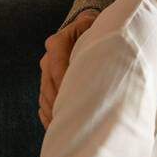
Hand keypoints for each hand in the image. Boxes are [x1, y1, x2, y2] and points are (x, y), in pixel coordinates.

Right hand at [39, 10, 99, 127]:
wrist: (84, 30)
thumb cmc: (97, 31)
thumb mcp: (97, 30)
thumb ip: (99, 38)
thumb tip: (113, 49)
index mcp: (58, 43)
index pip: (58, 67)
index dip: (64, 85)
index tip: (74, 102)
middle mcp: (48, 58)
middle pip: (49, 85)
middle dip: (60, 104)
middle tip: (74, 120)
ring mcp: (45, 71)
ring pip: (45, 95)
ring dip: (54, 112)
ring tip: (66, 127)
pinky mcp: (47, 82)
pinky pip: (43, 101)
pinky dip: (49, 114)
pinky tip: (57, 126)